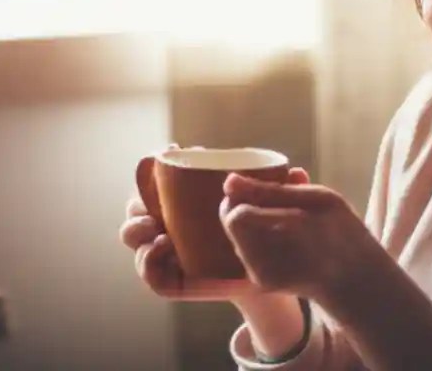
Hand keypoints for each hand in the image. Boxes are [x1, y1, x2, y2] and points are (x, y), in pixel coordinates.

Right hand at [118, 156, 313, 301]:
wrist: (266, 281)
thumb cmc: (264, 235)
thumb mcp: (271, 212)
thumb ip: (282, 193)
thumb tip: (298, 173)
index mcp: (186, 196)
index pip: (161, 173)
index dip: (159, 159)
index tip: (172, 149)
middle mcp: (168, 218)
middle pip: (138, 202)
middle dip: (137, 200)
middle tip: (154, 203)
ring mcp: (164, 246)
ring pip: (134, 233)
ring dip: (135, 230)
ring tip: (157, 233)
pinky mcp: (169, 276)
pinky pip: (149, 272)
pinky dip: (148, 263)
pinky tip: (161, 252)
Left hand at [220, 172, 384, 305]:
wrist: (355, 280)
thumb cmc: (343, 232)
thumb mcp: (318, 198)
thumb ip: (273, 189)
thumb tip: (229, 181)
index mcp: (284, 231)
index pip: (235, 214)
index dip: (241, 196)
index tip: (257, 188)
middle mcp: (266, 256)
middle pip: (233, 226)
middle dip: (246, 209)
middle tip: (271, 203)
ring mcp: (260, 274)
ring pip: (238, 238)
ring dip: (252, 225)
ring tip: (282, 222)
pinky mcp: (261, 283)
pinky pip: (246, 252)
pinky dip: (258, 241)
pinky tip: (282, 240)